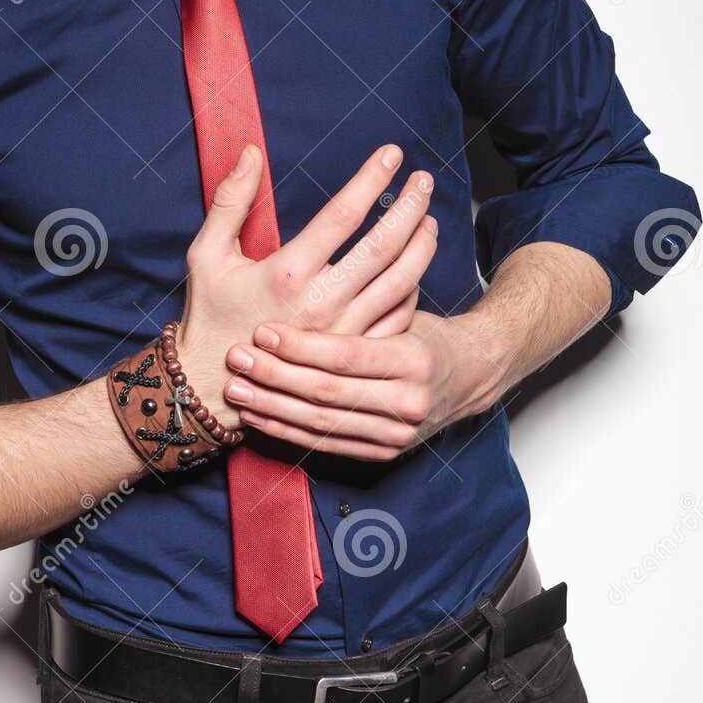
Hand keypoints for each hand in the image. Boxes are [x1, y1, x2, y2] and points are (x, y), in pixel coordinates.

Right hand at [177, 142, 435, 429]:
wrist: (212, 385)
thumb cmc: (209, 314)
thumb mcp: (207, 254)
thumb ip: (230, 201)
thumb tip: (250, 152)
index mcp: (288, 272)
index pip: (343, 215)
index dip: (371, 179)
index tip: (392, 154)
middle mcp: (321, 302)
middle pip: (383, 246)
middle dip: (410, 206)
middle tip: (424, 179)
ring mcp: (342, 332)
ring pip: (399, 282)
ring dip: (421, 246)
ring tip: (429, 217)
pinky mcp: (352, 355)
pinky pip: (397, 318)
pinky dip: (412, 289)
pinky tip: (414, 267)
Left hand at [222, 308, 504, 460]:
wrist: (466, 377)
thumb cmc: (422, 331)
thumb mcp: (404, 306)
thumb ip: (366, 292)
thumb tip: (322, 248)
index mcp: (413, 359)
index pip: (346, 355)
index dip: (300, 345)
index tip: (263, 331)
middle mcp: (407, 403)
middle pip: (327, 393)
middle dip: (275, 376)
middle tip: (237, 358)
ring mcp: (395, 434)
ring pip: (320, 425)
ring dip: (272, 408)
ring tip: (236, 389)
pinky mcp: (381, 454)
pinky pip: (324, 446)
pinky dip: (287, 432)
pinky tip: (257, 417)